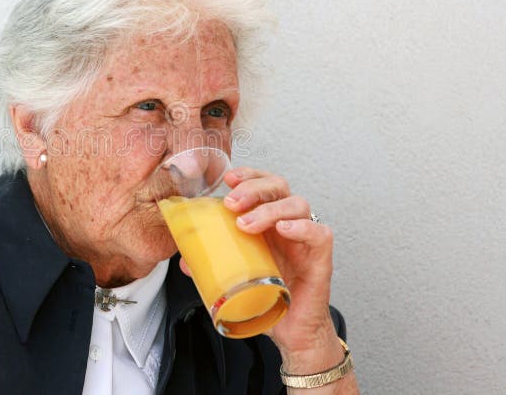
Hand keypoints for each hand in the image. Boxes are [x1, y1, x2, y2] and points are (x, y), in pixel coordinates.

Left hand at [178, 167, 342, 370]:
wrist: (290, 330)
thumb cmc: (266, 297)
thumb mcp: (234, 275)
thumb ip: (211, 262)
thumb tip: (184, 259)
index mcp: (268, 221)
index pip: (263, 183)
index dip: (248, 175)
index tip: (228, 179)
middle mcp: (288, 224)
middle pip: (279, 186)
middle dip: (254, 188)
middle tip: (232, 202)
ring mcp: (305, 239)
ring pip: (297, 204)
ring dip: (270, 208)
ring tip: (247, 223)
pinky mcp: (320, 257)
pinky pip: (319, 232)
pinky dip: (302, 227)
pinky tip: (284, 230)